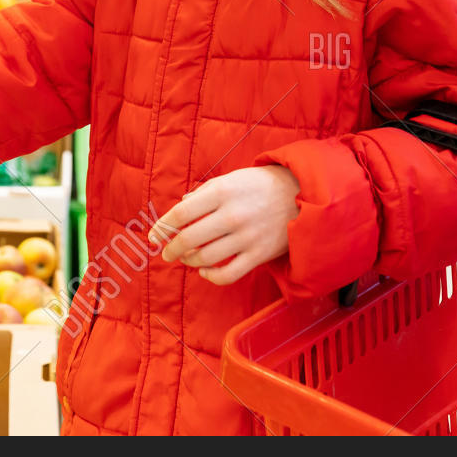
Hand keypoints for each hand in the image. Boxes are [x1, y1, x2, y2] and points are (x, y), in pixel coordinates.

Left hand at [147, 166, 300, 285]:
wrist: (303, 193)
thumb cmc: (261, 184)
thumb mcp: (231, 179)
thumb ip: (204, 192)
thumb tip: (181, 206)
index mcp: (221, 192)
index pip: (181, 213)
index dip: (162, 227)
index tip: (153, 236)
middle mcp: (231, 216)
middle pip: (189, 239)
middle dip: (171, 249)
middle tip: (166, 252)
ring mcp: (246, 237)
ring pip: (205, 258)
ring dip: (189, 262)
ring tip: (186, 259)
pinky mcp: (259, 255)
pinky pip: (228, 274)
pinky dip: (211, 276)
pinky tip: (205, 271)